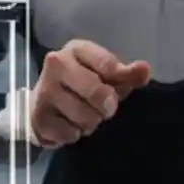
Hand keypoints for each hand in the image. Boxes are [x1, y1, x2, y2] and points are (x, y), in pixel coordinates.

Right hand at [30, 39, 150, 148]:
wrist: (43, 104)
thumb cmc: (81, 84)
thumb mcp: (105, 75)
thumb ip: (127, 73)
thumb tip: (145, 70)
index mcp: (76, 49)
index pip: (108, 64)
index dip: (118, 81)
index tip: (115, 88)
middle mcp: (56, 63)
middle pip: (97, 92)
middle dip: (106, 105)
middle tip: (103, 107)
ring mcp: (44, 89)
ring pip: (85, 116)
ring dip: (90, 122)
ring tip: (83, 115)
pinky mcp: (39, 116)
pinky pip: (70, 133)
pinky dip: (75, 134)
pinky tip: (68, 124)